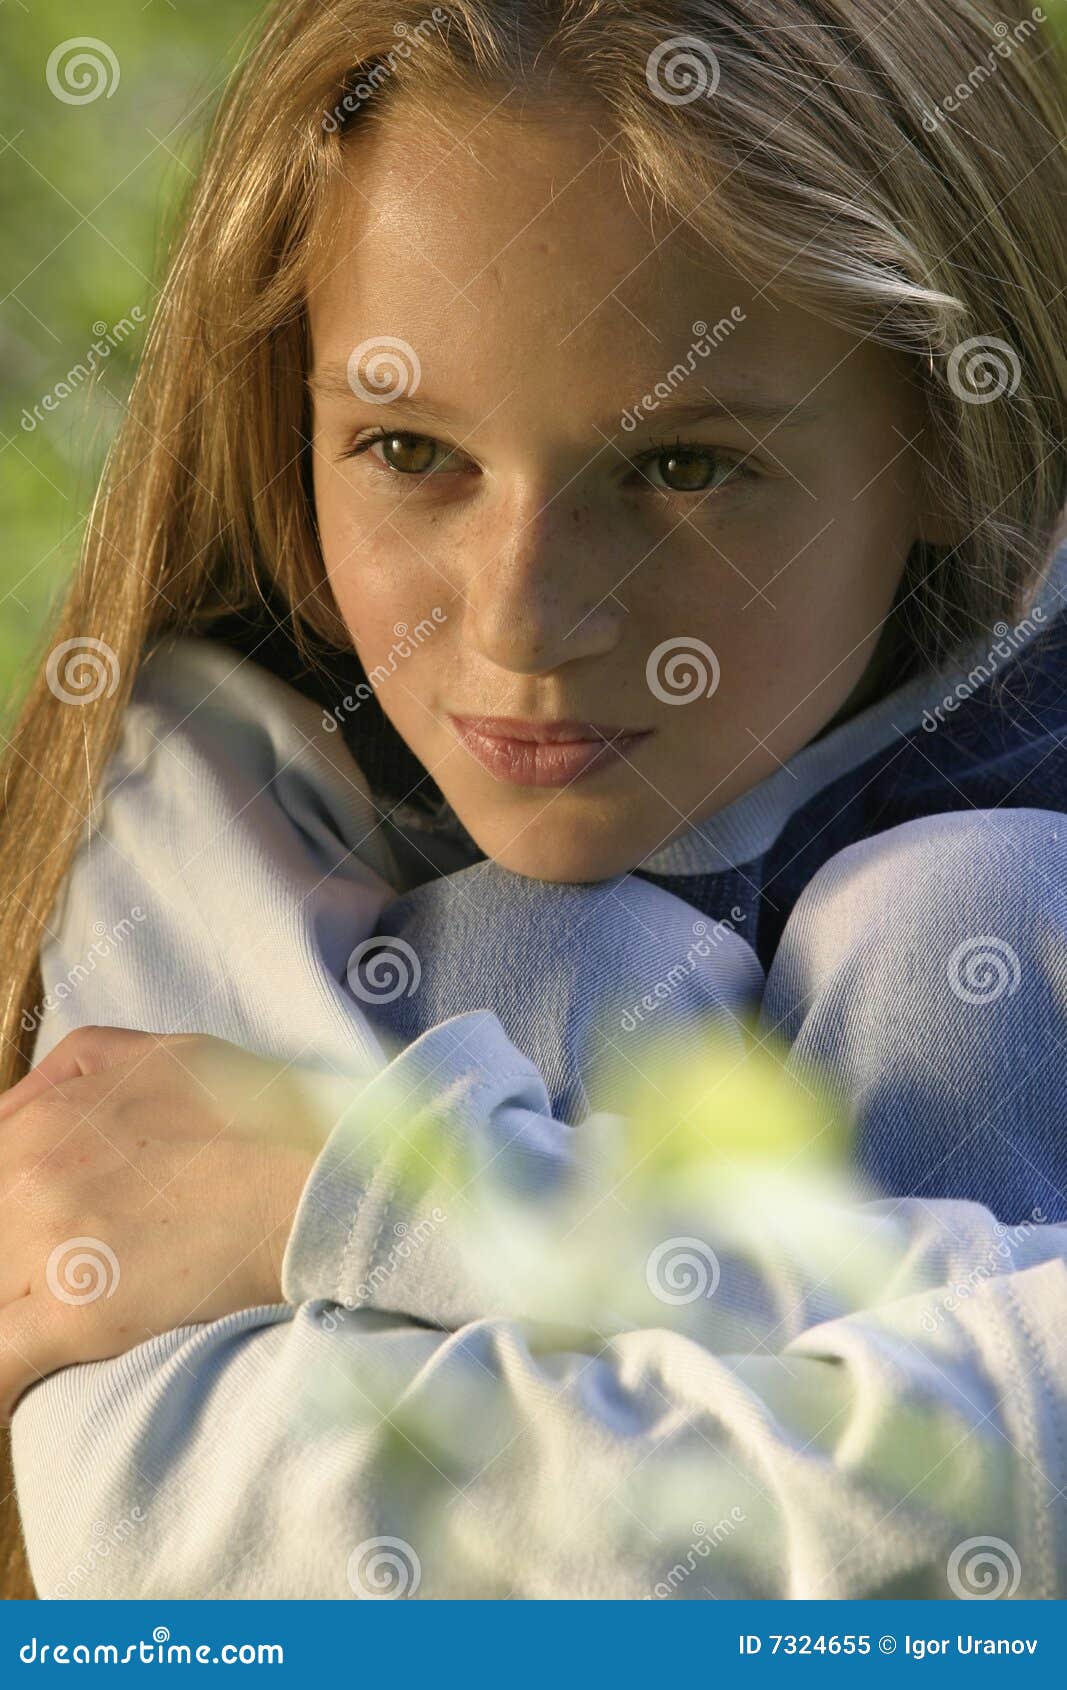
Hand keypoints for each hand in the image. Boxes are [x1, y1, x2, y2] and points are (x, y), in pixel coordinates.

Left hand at [0, 1026, 340, 1423]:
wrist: (316, 1180)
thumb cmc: (254, 1115)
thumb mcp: (162, 1054)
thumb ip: (73, 1070)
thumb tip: (10, 1109)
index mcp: (42, 1120)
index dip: (14, 1219)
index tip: (40, 1241)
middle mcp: (28, 1175)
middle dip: (19, 1267)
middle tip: (72, 1273)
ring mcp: (47, 1245)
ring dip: (18, 1312)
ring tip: (65, 1318)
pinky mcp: (76, 1314)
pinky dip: (3, 1385)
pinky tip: (17, 1393)